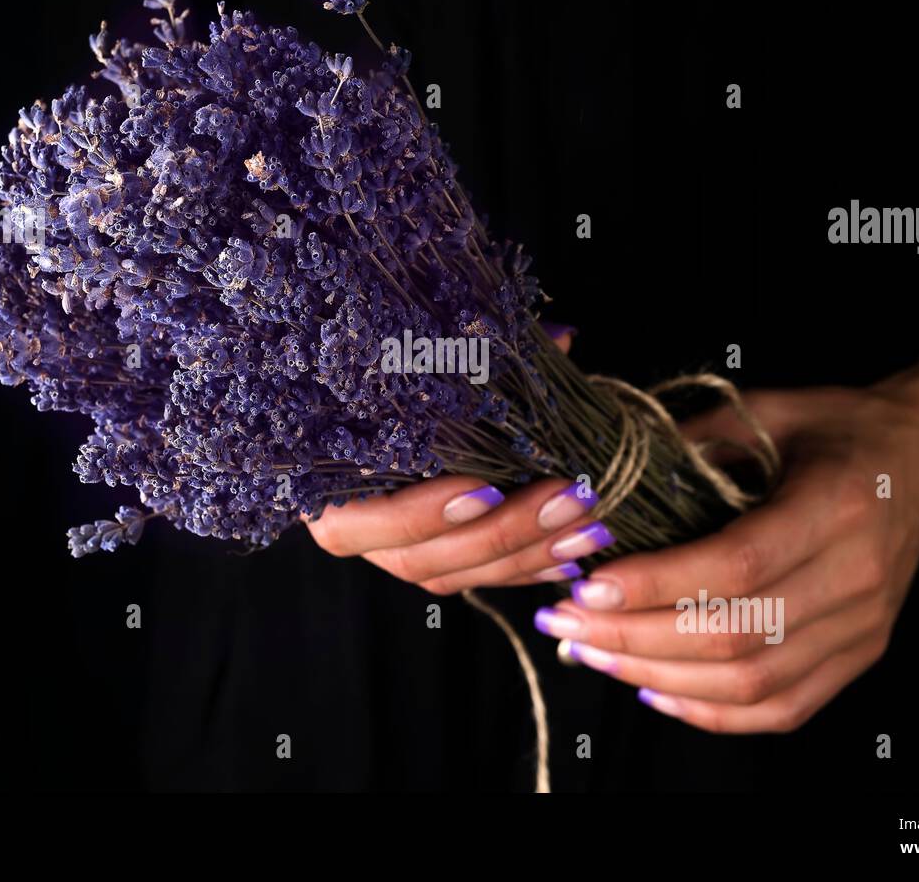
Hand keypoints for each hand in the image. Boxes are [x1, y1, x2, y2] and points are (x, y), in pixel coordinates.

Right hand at [306, 326, 612, 592]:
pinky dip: (528, 569)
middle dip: (503, 532)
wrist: (382, 393)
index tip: (486, 488)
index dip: (423, 514)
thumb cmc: (392, 368)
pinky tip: (575, 553)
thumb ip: (474, 356)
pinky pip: (479, 580)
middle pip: (422, 558)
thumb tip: (561, 338)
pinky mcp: (433, 562)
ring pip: (456, 575)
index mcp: (328, 480)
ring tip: (590, 526)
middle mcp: (354, 528)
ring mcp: (393, 552)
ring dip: (528, 554)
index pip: (363, 520)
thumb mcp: (424, 358)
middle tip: (568, 498)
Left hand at [532, 382, 918, 732]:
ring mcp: (864, 625)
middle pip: (737, 635)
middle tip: (567, 622)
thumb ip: (690, 442)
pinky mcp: (861, 654)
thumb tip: (602, 482)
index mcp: (837, 504)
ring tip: (592, 652)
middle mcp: (858, 575)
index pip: (738, 565)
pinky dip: (713, 711)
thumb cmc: (838, 428)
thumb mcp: (766, 409)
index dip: (660, 584)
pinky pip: (783, 708)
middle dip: (637, 636)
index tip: (590, 586)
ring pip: (753, 682)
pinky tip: (654, 689)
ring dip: (659, 676)